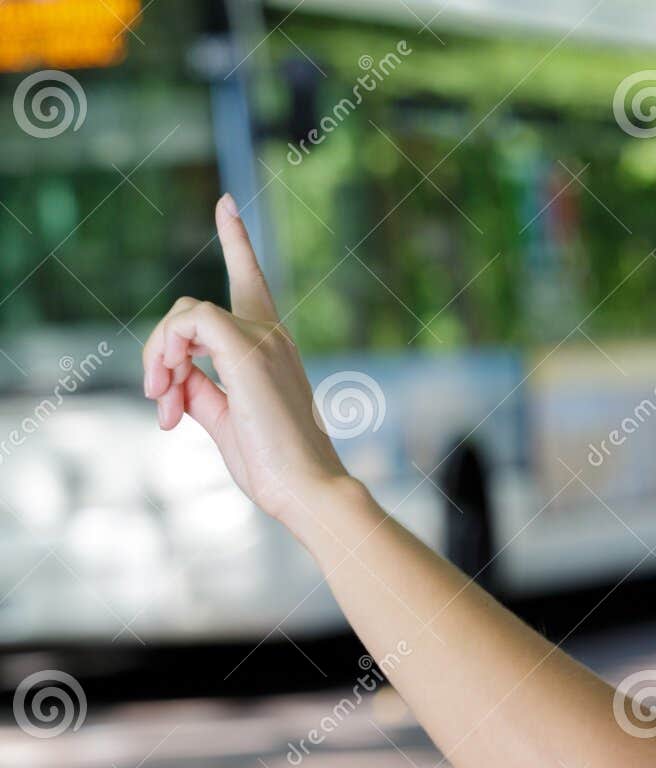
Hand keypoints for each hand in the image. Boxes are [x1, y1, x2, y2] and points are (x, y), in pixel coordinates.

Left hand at [143, 194, 350, 531]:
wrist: (308, 489)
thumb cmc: (275, 465)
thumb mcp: (226, 421)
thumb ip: (201, 390)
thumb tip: (174, 378)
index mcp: (272, 349)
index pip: (252, 281)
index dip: (237, 241)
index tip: (226, 204)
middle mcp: (272, 335)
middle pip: (190, 312)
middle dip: (160, 355)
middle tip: (162, 407)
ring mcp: (264, 339)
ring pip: (185, 315)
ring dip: (160, 358)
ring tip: (166, 408)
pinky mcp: (249, 350)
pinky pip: (191, 323)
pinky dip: (168, 351)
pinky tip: (168, 389)